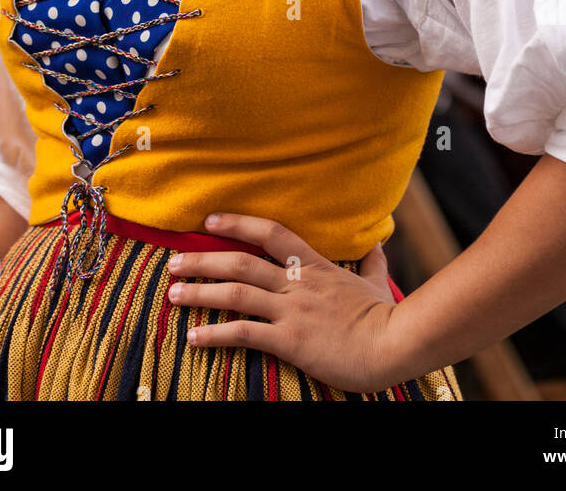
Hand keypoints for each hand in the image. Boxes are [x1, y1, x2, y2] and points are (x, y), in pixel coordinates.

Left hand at [166, 212, 399, 393]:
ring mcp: (292, 311)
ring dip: (200, 293)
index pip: (271, 233)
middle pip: (241, 263)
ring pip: (235, 295)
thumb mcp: (377, 282)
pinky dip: (215, 335)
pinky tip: (193, 337)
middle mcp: (297, 283)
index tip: (210, 220)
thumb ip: (372, 262)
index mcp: (315, 266)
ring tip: (173, 294)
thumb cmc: (386, 317)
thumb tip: (378, 243)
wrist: (393, 345)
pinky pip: (244, 334)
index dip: (238, 224)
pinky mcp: (290, 341)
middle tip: (174, 260)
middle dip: (203, 259)